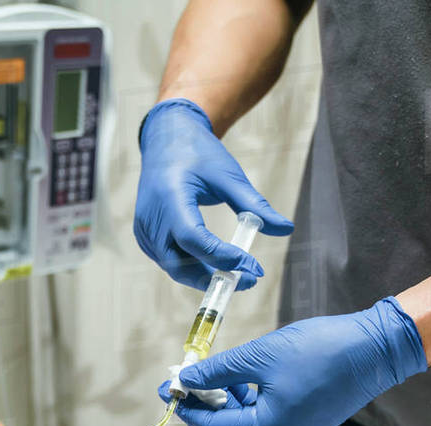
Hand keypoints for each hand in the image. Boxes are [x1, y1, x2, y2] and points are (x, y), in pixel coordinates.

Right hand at [134, 98, 293, 290]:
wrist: (166, 141)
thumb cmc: (197, 155)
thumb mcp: (228, 175)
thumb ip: (254, 205)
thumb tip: (286, 229)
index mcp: (170, 196)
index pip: (192, 238)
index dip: (222, 257)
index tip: (253, 265)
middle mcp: (151, 217)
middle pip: (179, 264)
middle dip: (214, 277)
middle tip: (249, 279)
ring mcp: (144, 229)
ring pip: (174, 268)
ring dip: (205, 277)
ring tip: (238, 275)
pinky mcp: (144, 236)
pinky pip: (168, 261)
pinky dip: (192, 268)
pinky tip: (216, 265)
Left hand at [165, 297, 428, 425]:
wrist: (374, 350)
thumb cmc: (320, 349)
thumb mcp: (260, 355)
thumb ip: (218, 370)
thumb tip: (186, 379)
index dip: (187, 407)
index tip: (170, 386)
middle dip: (202, 417)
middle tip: (187, 388)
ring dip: (225, 411)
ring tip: (219, 376)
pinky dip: (247, 410)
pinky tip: (243, 382)